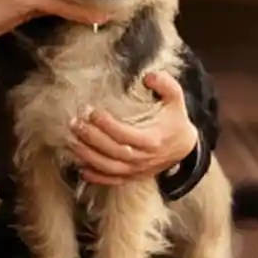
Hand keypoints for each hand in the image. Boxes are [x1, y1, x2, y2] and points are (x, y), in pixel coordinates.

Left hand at [69, 72, 198, 184]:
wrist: (185, 148)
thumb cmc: (176, 121)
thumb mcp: (176, 99)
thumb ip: (166, 84)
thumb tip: (149, 76)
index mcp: (153, 139)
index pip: (124, 134)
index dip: (106, 125)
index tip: (91, 112)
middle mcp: (144, 158)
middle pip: (112, 151)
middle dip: (91, 138)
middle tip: (75, 124)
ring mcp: (137, 170)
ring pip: (109, 167)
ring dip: (88, 156)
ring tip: (72, 142)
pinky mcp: (133, 177)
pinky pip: (112, 181)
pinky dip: (96, 177)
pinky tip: (81, 169)